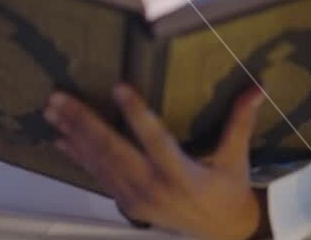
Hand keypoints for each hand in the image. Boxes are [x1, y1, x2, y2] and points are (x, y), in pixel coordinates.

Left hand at [44, 83, 267, 239]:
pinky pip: (98, 176)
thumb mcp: (235, 158)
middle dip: (83, 122)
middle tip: (59, 98)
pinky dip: (79, 156)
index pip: (155, 139)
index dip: (135, 114)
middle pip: (113, 150)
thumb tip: (258, 86)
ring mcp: (136, 198)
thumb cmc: (228, 190)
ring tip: (52, 109)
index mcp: (182, 174)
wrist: (220, 235)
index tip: (117, 87)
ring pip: (99, 162)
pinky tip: (61, 138)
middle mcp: (154, 187)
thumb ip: (240, 121)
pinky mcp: (127, 204)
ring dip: (73, 134)